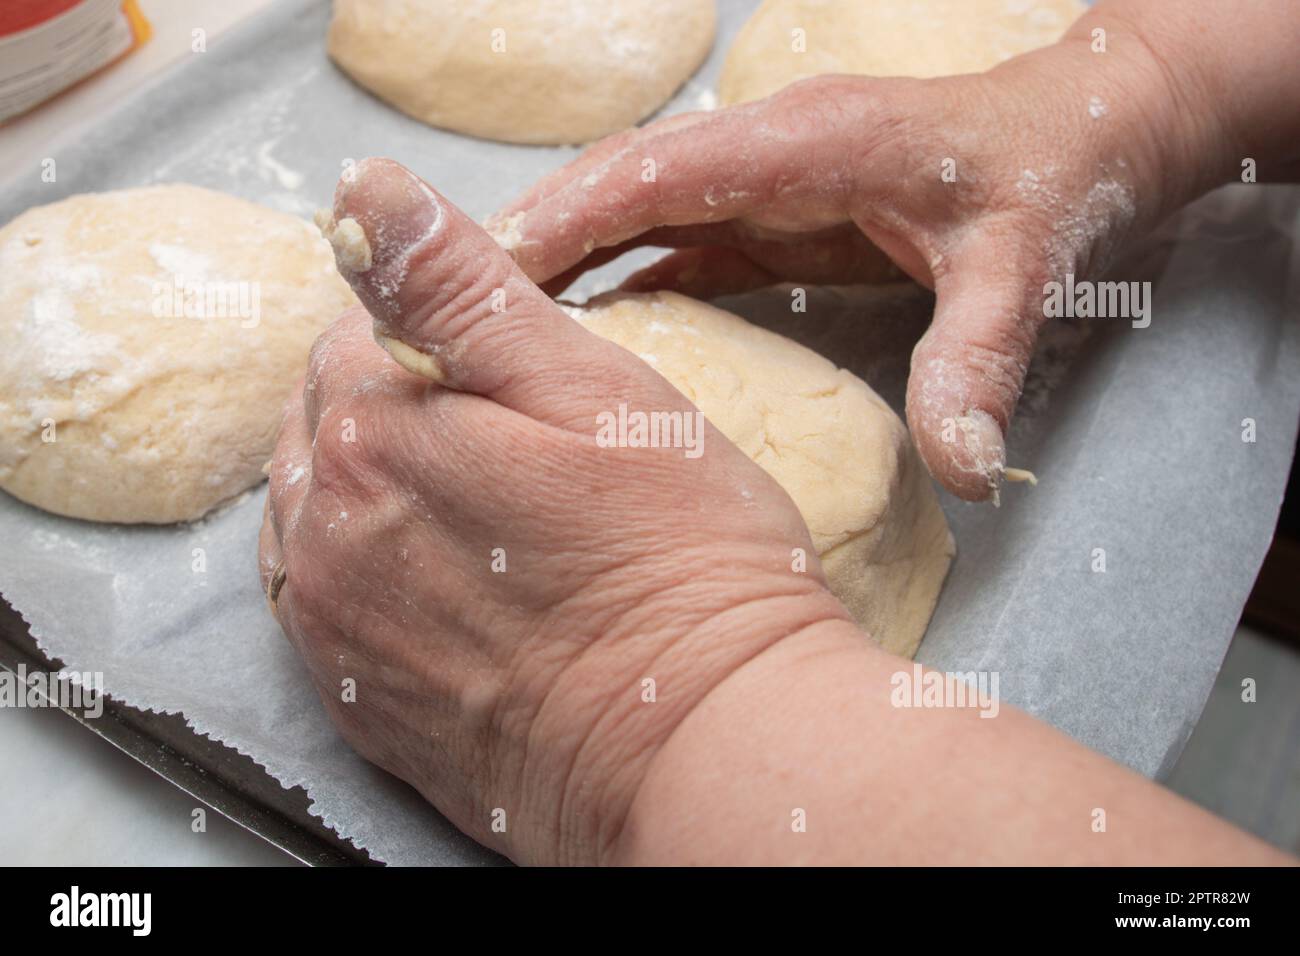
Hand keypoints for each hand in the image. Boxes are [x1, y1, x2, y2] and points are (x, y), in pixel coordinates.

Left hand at [258, 159, 853, 864]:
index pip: (354, 335)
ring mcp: (332, 628)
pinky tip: (451, 584)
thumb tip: (364, 187)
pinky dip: (369, 575)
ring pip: (314, 512)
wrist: (697, 744)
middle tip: (508, 445)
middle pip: (324, 424)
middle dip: (397, 410)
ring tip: (480, 513)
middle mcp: (322, 533)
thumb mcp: (589, 387)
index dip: (432, 337)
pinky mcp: (356, 701)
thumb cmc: (677, 558)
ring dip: (374, 492)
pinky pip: (326, 604)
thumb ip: (459, 285)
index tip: (506, 374)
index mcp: (372, 434)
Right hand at [487, 9, 1233, 501]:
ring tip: (482, 333)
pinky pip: (671, 247)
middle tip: (446, 314)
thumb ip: (981, 357)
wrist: (1087, 131)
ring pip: (633, 215)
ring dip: (563, 265)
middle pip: (620, 186)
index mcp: (806, 143)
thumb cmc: (1055, 175)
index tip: (485, 267)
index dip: (568, 215)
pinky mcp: (771, 218)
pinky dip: (617, 283)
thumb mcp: (1025, 263)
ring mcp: (763, 183)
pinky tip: (576, 338)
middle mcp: (766, 153)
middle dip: (536, 243)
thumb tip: (960, 467)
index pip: (658, 170)